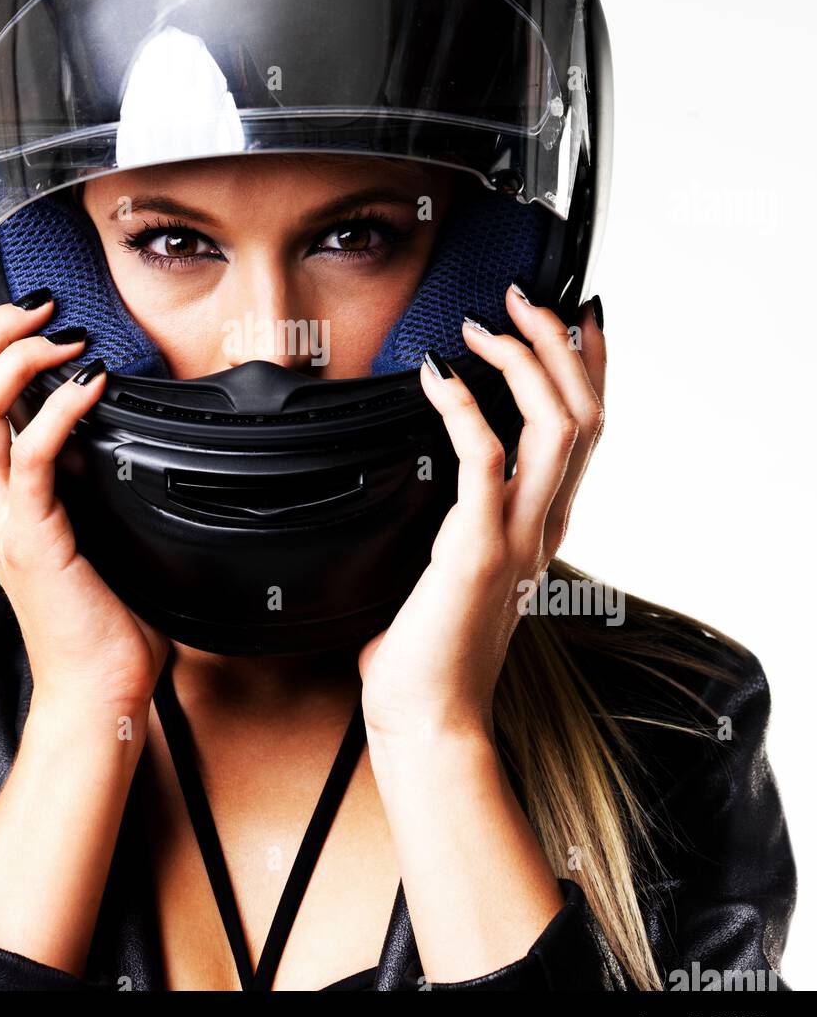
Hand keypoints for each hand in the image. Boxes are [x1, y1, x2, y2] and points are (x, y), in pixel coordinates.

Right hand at [0, 271, 167, 713]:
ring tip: (59, 335)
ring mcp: (3, 519)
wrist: (103, 685)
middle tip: (37, 304)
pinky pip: (32, 458)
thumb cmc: (104, 613)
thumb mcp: (89, 523)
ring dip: (13, 360)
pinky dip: (57, 410)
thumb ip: (80, 474)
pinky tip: (90, 384)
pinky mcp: (33, 538)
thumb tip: (100, 422)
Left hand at [358, 285, 606, 740]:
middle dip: (557, 345)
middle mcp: (544, 526)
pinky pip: (485, 457)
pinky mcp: (479, 548)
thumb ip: (464, 519)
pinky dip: (465, 406)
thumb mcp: (458, 566)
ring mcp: (518, 537)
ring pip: (557, 427)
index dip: (588, 368)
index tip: (570, 318)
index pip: (588, 431)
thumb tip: (427, 468)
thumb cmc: (430, 648)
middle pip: (586, 414)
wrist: (428, 716)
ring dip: (525, 362)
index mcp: (544, 527)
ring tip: (487, 324)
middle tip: (523, 300)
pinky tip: (439, 375)